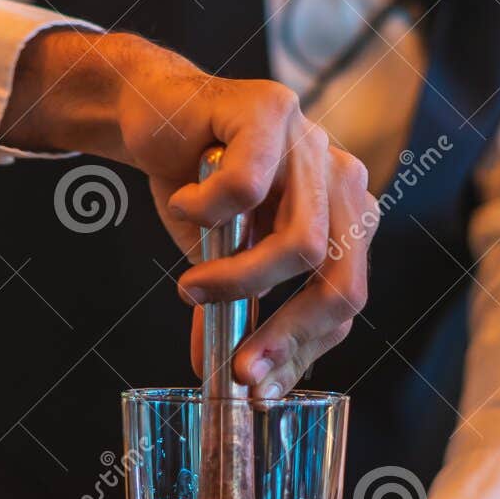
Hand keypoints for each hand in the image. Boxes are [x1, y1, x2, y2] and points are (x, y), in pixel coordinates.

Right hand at [0, 28, 377, 396]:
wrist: (153, 113)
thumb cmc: (197, 188)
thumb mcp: (222, 262)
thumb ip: (240, 313)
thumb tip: (235, 387)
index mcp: (346, 217)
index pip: (345, 298)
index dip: (302, 351)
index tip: (256, 391)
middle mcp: (343, 179)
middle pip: (342, 281)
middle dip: (287, 335)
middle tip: (237, 368)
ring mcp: (313, 140)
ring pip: (300, 243)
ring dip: (237, 281)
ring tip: (191, 287)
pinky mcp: (271, 107)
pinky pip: (245, 188)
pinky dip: (203, 212)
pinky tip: (181, 203)